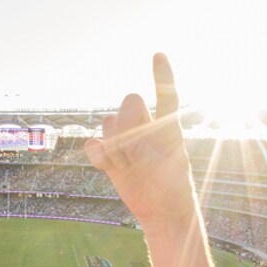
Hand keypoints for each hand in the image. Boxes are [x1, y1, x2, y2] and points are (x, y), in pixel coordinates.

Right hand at [84, 53, 193, 225]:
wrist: (162, 211)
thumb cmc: (173, 188)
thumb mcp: (167, 163)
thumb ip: (145, 142)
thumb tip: (122, 135)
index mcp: (168, 126)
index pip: (166, 94)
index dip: (162, 74)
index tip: (158, 55)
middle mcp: (146, 128)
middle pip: (129, 102)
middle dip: (128, 121)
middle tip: (136, 150)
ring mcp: (126, 141)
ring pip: (108, 122)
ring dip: (115, 143)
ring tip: (130, 165)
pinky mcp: (109, 157)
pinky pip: (93, 143)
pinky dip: (97, 153)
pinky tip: (108, 165)